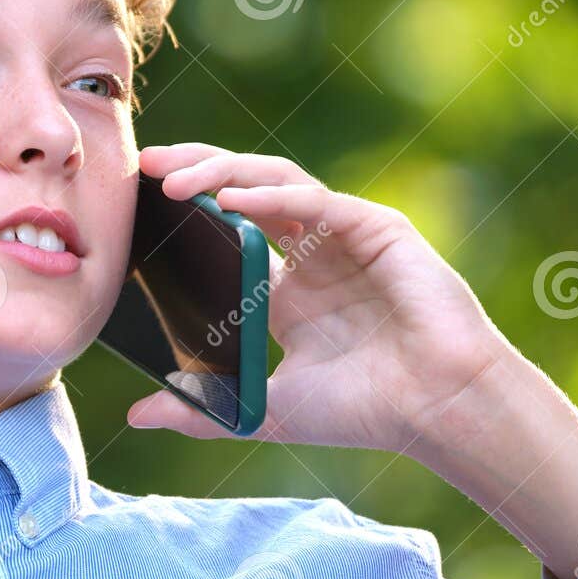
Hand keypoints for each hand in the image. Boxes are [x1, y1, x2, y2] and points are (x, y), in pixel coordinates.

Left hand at [127, 143, 513, 459]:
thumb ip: (203, 407)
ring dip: (223, 173)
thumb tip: (136, 414)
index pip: (227, 230)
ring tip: (175, 179)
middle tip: (147, 163)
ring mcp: (344, 234)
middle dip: (196, 171)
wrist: (440, 411)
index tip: (138, 205)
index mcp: (286, 289)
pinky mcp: (375, 227)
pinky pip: (313, 200)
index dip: (186, 212)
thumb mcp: (264, 408)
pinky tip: (230, 200)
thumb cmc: (367, 410)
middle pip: (244, 191)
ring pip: (275, 182)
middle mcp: (313, 252)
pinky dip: (270, 195)